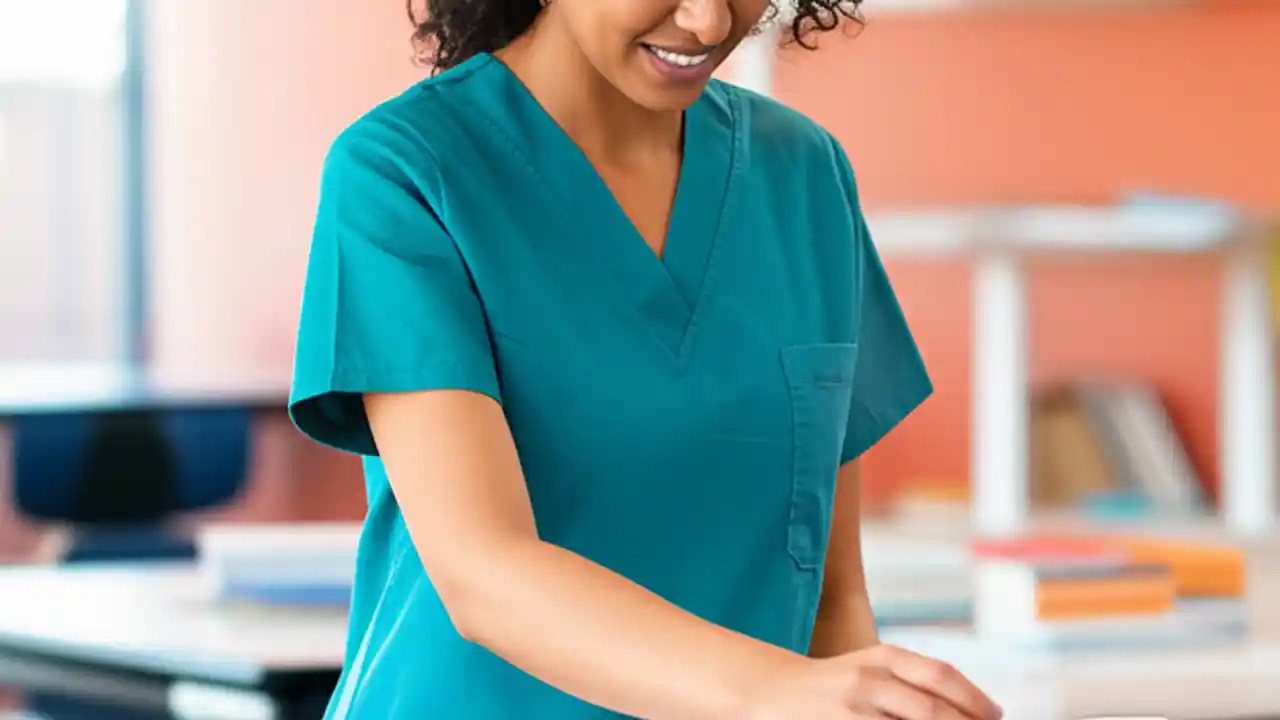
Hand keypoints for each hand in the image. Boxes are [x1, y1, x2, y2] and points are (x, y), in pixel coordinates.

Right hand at [741, 643, 1001, 719]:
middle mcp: (868, 680)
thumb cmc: (835, 686)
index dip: (974, 700)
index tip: (997, 717)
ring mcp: (851, 711)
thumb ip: (915, 683)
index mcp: (882, 657)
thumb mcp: (873, 669)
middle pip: (932, 711)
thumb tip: (977, 710)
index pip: (940, 676)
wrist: (772, 691)